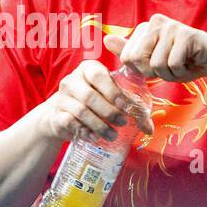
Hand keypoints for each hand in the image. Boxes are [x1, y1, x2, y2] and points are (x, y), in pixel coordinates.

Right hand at [40, 57, 155, 142]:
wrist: (63, 114)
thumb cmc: (93, 101)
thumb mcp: (109, 95)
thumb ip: (129, 105)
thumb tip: (149, 129)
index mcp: (87, 69)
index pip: (98, 74)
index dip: (112, 90)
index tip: (124, 105)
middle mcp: (71, 80)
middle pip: (90, 96)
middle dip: (109, 111)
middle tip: (123, 123)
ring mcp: (61, 98)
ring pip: (81, 111)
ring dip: (99, 125)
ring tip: (112, 135)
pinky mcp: (56, 115)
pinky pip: (70, 123)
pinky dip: (85, 131)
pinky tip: (94, 137)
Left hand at [103, 14, 206, 83]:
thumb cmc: (184, 62)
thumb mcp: (153, 60)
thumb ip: (130, 51)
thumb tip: (106, 40)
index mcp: (146, 27)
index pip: (128, 57)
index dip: (143, 70)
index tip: (160, 65)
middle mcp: (156, 22)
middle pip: (138, 59)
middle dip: (154, 73)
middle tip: (171, 66)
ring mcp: (171, 26)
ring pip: (156, 65)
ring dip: (171, 74)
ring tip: (183, 64)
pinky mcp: (187, 35)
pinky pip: (172, 65)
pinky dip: (182, 72)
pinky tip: (191, 62)